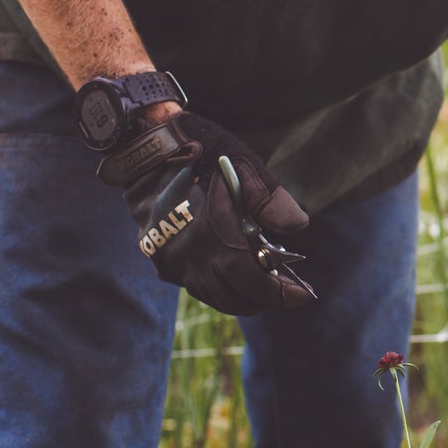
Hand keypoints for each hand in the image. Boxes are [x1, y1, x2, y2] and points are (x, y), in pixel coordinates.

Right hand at [98, 111, 315, 314]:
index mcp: (214, 234)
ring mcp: (171, 260)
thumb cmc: (200, 152)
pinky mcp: (159, 258)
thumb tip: (298, 226)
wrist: (144, 148)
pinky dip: (217, 286)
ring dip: (240, 296)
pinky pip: (192, 284)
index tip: (303, 295)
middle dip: (263, 299)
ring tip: (262, 287)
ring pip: (211, 294)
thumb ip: (270, 199)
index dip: (280, 293)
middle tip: (285, 292)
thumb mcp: (242, 164)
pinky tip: (231, 274)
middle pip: (233, 296)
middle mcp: (189, 255)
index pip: (251, 281)